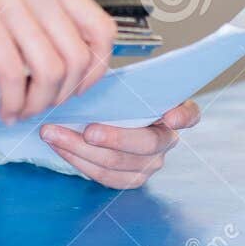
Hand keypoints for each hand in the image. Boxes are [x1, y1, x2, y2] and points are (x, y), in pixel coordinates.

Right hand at [0, 0, 114, 124]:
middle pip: (78, 58)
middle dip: (64, 94)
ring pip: (49, 70)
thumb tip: (58, 49)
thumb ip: (42, 3)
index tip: (79, 86)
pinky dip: (12, 101)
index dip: (97, 69)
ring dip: (38, 103)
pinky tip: (4, 108)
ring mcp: (11, 1)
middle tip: (45, 105)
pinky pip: (10, 72)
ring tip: (22, 111)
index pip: (101, 31)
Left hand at [38, 98, 200, 187]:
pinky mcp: (131, 179)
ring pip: (118, 163)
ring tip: (55, 134)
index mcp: (174, 113)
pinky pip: (105, 177)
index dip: (183, 116)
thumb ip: (125, 82)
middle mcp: (166, 141)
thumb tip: (97, 66)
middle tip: (88, 130)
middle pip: (145, 144)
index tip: (170, 115)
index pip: (189, 114)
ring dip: (82, 149)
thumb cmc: (121, 97)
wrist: (110, 118)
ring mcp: (149, 164)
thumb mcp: (128, 84)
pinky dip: (79, 161)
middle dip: (114, 138)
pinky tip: (61, 147)